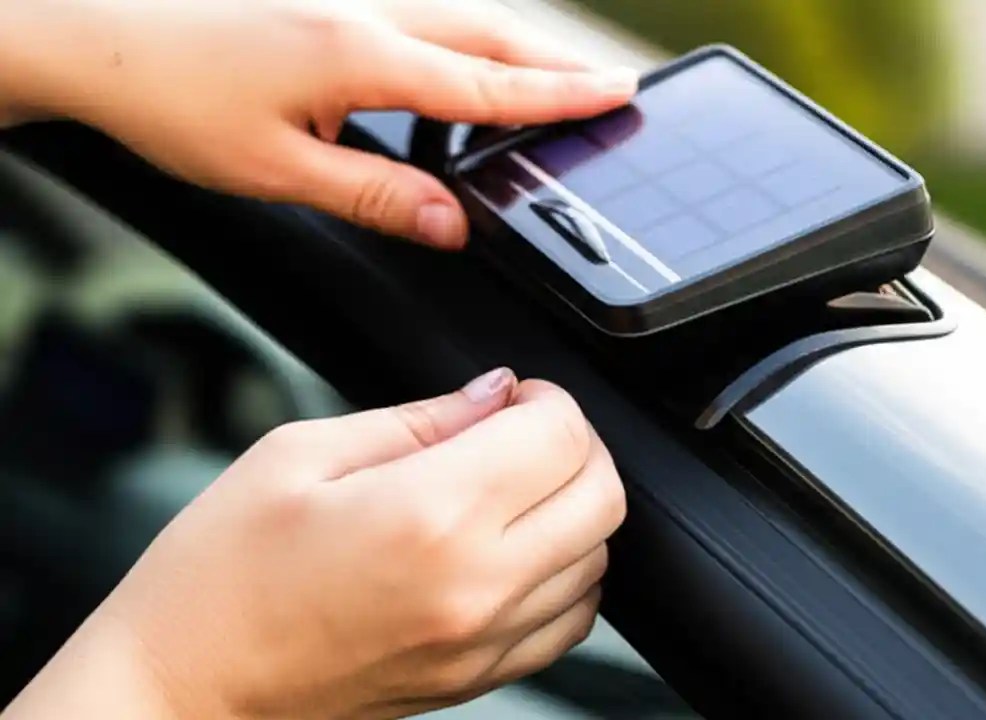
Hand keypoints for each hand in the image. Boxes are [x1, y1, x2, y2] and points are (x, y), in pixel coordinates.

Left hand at [0, 0, 637, 246]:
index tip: (613, 96)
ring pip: (459, 22)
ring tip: (554, 83)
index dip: (555, 97)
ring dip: (515, 53)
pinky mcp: (328, 8)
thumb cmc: (171, 99)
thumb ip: (374, 195)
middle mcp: (366, 17)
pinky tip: (463, 76)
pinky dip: (465, 48)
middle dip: (556, 65)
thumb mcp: (276, 169)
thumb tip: (451, 222)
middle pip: (489, 38)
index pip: (484, 86)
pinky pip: (421, 23)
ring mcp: (347, 4)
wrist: (97, 36)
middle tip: (611, 86)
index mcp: (360, 57)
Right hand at [2, 370, 626, 719]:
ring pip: (598, 560)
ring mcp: (482, 644)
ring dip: (571, 510)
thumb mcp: (299, 456)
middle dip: (575, 446)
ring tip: (507, 489)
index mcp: (429, 515)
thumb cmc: (217, 576)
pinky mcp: (476, 680)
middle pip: (602, 496)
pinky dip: (563, 575)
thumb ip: (418, 419)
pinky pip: (570, 622)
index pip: (560, 437)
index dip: (547, 400)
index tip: (515, 397)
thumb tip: (494, 393)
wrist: (182, 690)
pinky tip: (511, 550)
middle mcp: (475, 586)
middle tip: (520, 431)